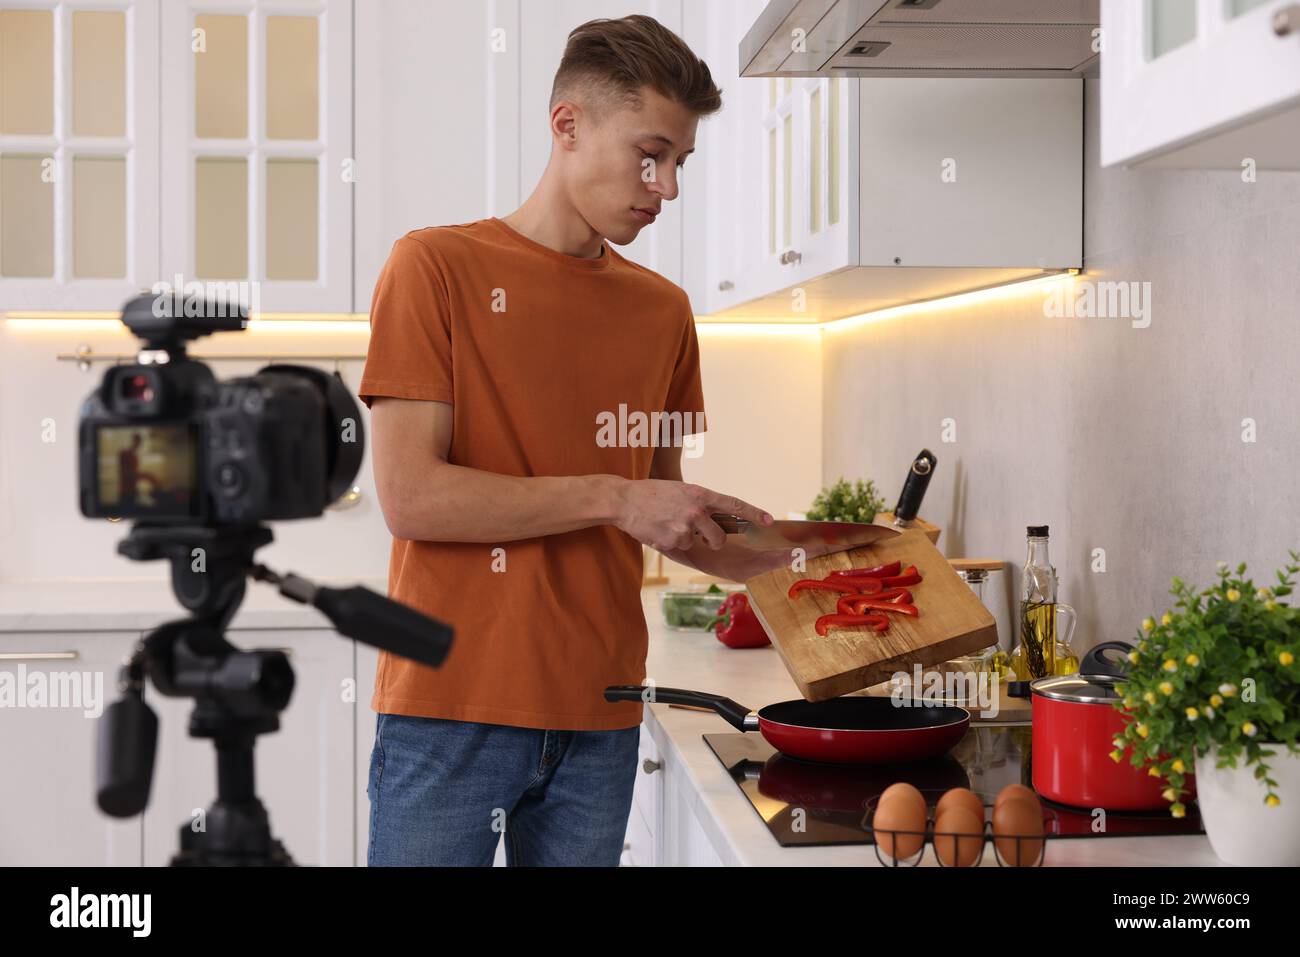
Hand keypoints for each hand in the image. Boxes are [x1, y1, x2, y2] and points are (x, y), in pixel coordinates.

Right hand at [614, 480, 772, 552]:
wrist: (623, 500)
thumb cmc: (651, 494)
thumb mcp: (679, 491)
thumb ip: (699, 504)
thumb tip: (713, 520)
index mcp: (699, 494)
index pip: (733, 504)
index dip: (753, 513)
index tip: (769, 520)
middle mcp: (695, 511)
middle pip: (719, 537)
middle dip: (714, 540)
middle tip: (700, 534)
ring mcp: (683, 528)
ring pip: (697, 543)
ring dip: (686, 538)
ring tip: (667, 523)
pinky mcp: (671, 542)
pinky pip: (680, 547)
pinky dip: (670, 541)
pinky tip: (658, 529)